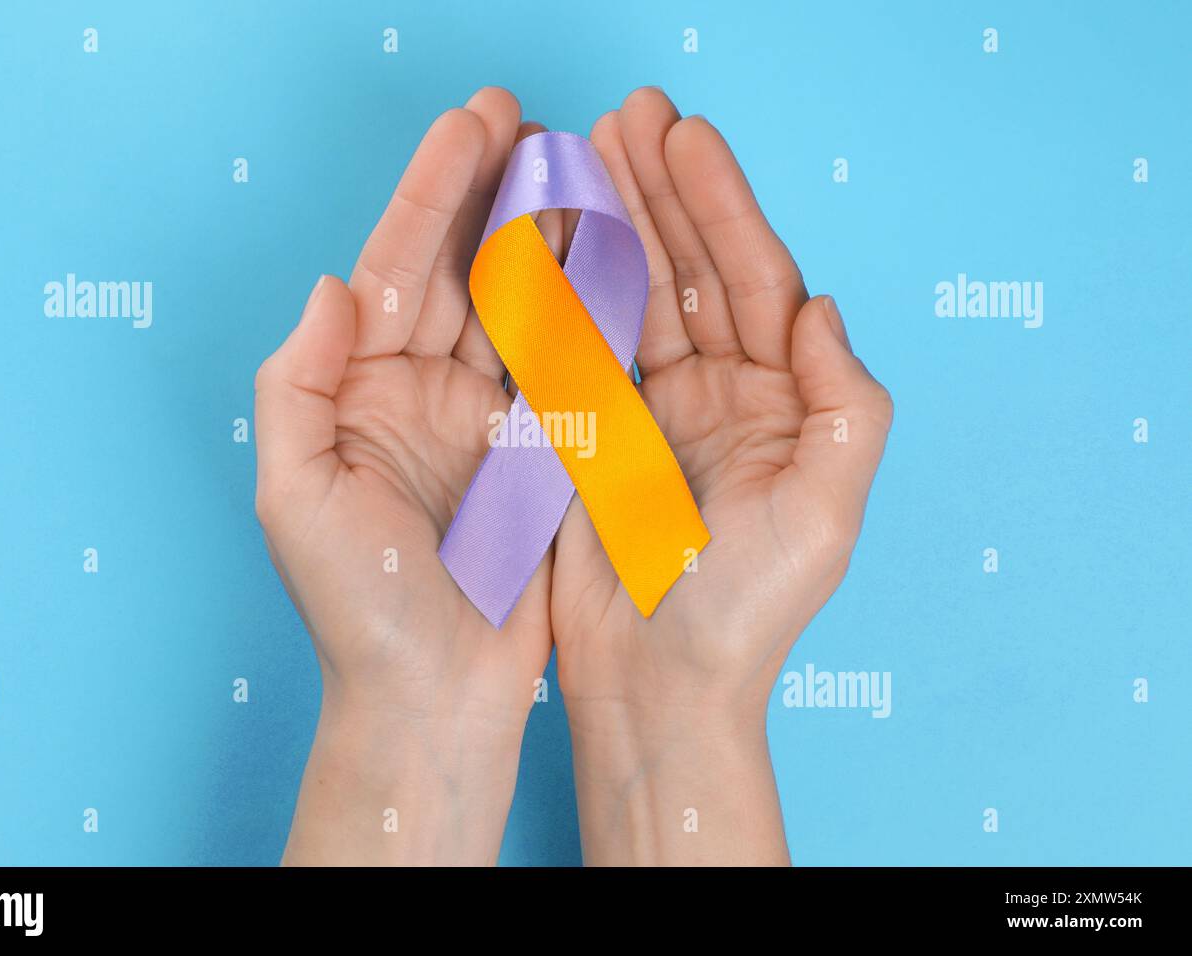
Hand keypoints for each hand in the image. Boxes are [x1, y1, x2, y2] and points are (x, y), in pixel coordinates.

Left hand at [254, 88, 551, 864]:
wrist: (433, 697)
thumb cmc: (353, 610)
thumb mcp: (295, 497)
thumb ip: (299, 386)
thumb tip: (332, 285)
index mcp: (360, 389)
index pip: (394, 268)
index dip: (430, 191)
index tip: (471, 124)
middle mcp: (421, 390)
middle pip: (459, 267)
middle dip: (491, 190)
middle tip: (529, 118)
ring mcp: (487, 416)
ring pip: (518, 302)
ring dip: (545, 232)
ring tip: (577, 163)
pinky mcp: (543, 449)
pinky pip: (567, 363)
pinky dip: (589, 305)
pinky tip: (611, 249)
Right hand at [551, 89, 892, 863]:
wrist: (656, 685)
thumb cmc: (746, 612)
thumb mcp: (826, 512)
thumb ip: (846, 405)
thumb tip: (820, 306)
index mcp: (781, 401)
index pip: (757, 282)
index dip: (722, 206)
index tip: (686, 137)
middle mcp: (720, 392)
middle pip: (691, 270)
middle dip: (660, 191)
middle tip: (626, 114)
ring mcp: (651, 407)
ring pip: (631, 293)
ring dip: (610, 220)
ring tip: (583, 149)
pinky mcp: (590, 431)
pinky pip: (577, 343)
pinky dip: (561, 286)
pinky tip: (544, 230)